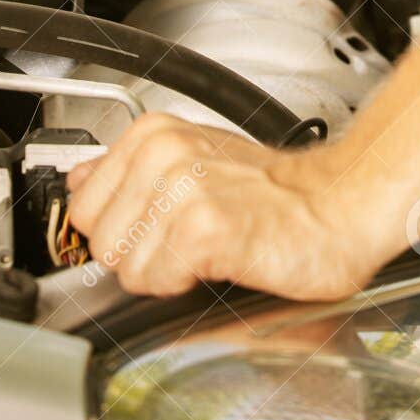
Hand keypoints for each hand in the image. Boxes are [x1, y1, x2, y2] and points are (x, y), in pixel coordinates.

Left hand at [65, 113, 378, 300]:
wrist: (340, 207)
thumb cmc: (277, 193)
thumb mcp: (194, 160)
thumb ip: (130, 170)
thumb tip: (79, 179)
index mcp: (154, 134)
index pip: (83, 207)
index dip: (121, 232)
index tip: (157, 230)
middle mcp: (162, 154)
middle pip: (100, 242)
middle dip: (139, 256)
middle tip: (188, 242)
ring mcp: (182, 189)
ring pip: (126, 268)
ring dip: (165, 273)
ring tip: (208, 248)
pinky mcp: (203, 229)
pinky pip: (157, 282)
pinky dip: (186, 285)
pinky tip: (221, 260)